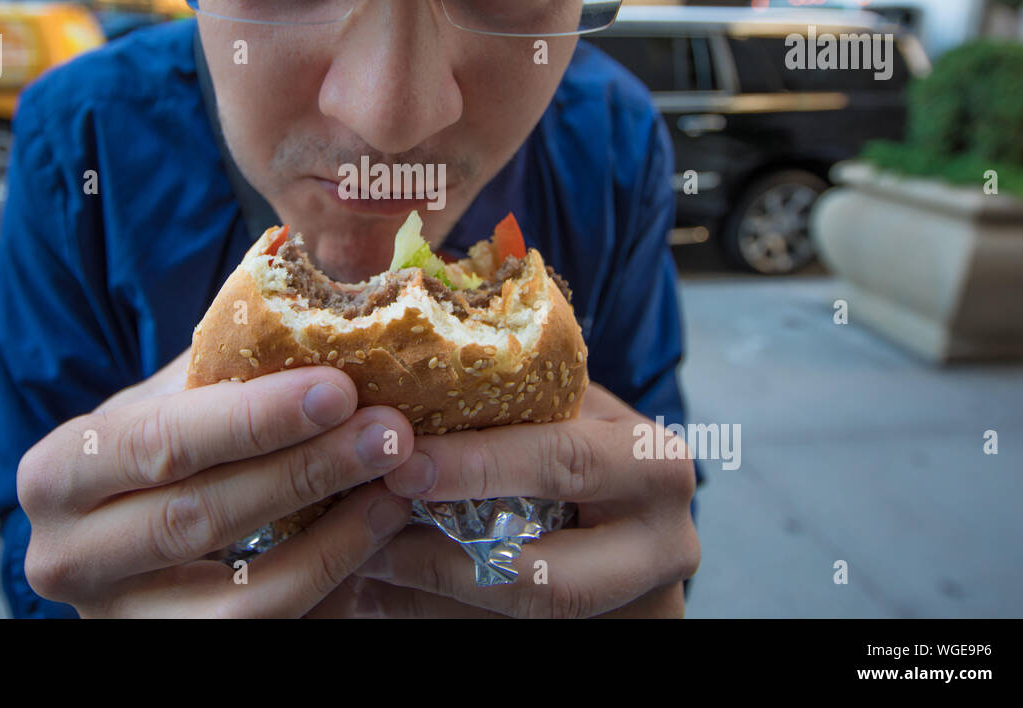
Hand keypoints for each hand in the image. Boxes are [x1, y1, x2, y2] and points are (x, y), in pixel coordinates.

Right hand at [16, 347, 416, 616]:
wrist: (116, 540)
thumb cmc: (151, 449)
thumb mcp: (162, 402)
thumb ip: (216, 363)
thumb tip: (306, 292)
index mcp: (58, 471)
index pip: (162, 441)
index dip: (253, 418)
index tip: (339, 386)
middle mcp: (66, 558)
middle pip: (199, 517)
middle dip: (305, 469)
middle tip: (389, 430)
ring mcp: (121, 621)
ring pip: (240, 596)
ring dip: (333, 536)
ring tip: (396, 483)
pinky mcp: (175, 654)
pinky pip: (268, 629)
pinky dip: (330, 580)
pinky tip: (376, 529)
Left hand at [311, 382, 698, 617]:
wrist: (639, 510)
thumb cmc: (588, 438)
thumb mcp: (576, 409)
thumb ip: (519, 400)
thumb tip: (394, 385)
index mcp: (656, 465)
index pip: (565, 463)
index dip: (478, 467)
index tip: (401, 464)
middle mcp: (664, 545)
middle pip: (546, 576)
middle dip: (441, 560)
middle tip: (367, 531)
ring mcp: (639, 606)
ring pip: (518, 617)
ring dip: (426, 595)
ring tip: (358, 565)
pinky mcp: (605, 637)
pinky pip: (502, 636)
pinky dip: (432, 614)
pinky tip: (379, 593)